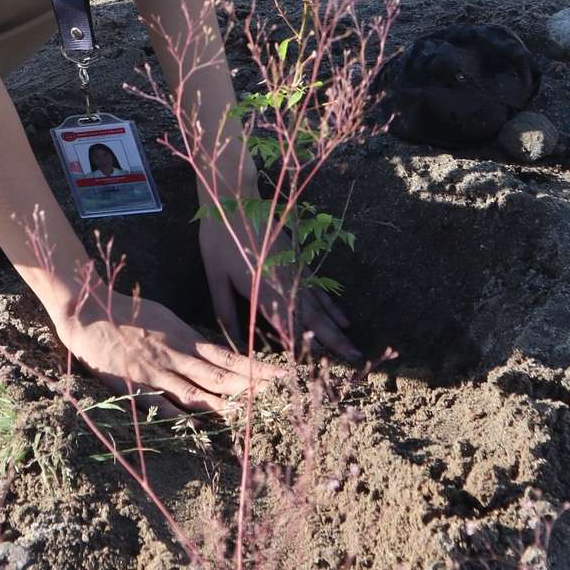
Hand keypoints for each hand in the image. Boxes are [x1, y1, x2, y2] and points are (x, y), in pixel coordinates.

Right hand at [56, 285, 259, 414]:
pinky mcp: (133, 385)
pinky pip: (159, 404)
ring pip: (196, 391)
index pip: (230, 357)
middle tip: (278, 399)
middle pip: (221, 376)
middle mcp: (177, 355)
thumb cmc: (128, 313)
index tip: (281, 376)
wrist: (88, 311)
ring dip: (224, 405)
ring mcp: (156, 371)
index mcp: (186, 339)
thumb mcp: (166, 320)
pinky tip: (197, 427)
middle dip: (251, 389)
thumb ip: (188, 339)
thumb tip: (211, 352)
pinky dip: (179, 415)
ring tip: (250, 417)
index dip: (257, 368)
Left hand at [199, 210, 359, 363]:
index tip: (316, 368)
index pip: (286, 325)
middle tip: (354, 359)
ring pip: (321, 306)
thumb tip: (233, 341)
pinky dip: (332, 305)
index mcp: (262, 290)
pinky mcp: (298, 261)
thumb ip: (226, 311)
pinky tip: (343, 318)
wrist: (234, 202)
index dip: (301, 347)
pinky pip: (319, 289)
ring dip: (337, 328)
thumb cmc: (219, 240)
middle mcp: (285, 283)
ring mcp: (295, 272)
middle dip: (334, 341)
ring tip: (353, 347)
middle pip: (313, 318)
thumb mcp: (215, 278)